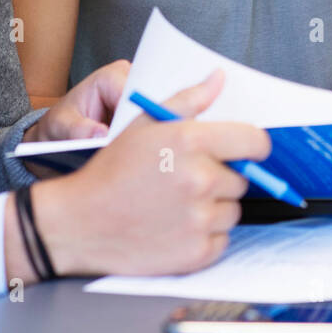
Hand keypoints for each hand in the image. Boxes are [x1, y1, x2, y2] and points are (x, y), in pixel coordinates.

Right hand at [28, 69, 271, 277]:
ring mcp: (199, 219)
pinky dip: (205, 238)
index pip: (255, 142)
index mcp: (191, 142)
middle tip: (186, 182)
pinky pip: (222, 241)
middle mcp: (200, 180)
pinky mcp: (197, 253)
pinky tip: (175, 228)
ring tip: (176, 206)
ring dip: (213, 209)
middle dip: (221, 179)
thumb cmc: (110, 172)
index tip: (243, 152)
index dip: (252, 146)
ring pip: (232, 211)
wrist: (76, 223)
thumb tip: (219, 79)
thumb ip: (188, 100)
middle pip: (242, 179)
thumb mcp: (143, 124)